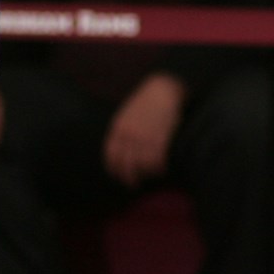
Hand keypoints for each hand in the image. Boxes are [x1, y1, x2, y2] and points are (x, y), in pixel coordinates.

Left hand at [103, 73, 184, 187]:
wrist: (161, 89)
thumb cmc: (145, 102)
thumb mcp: (127, 114)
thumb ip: (122, 131)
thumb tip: (122, 150)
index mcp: (118, 128)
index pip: (111, 155)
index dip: (113, 169)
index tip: (117, 176)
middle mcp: (129, 135)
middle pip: (126, 164)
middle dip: (129, 178)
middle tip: (133, 184)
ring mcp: (144, 137)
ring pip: (142, 165)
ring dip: (147, 173)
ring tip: (151, 173)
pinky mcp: (160, 138)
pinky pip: (157, 161)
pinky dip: (159, 167)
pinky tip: (162, 167)